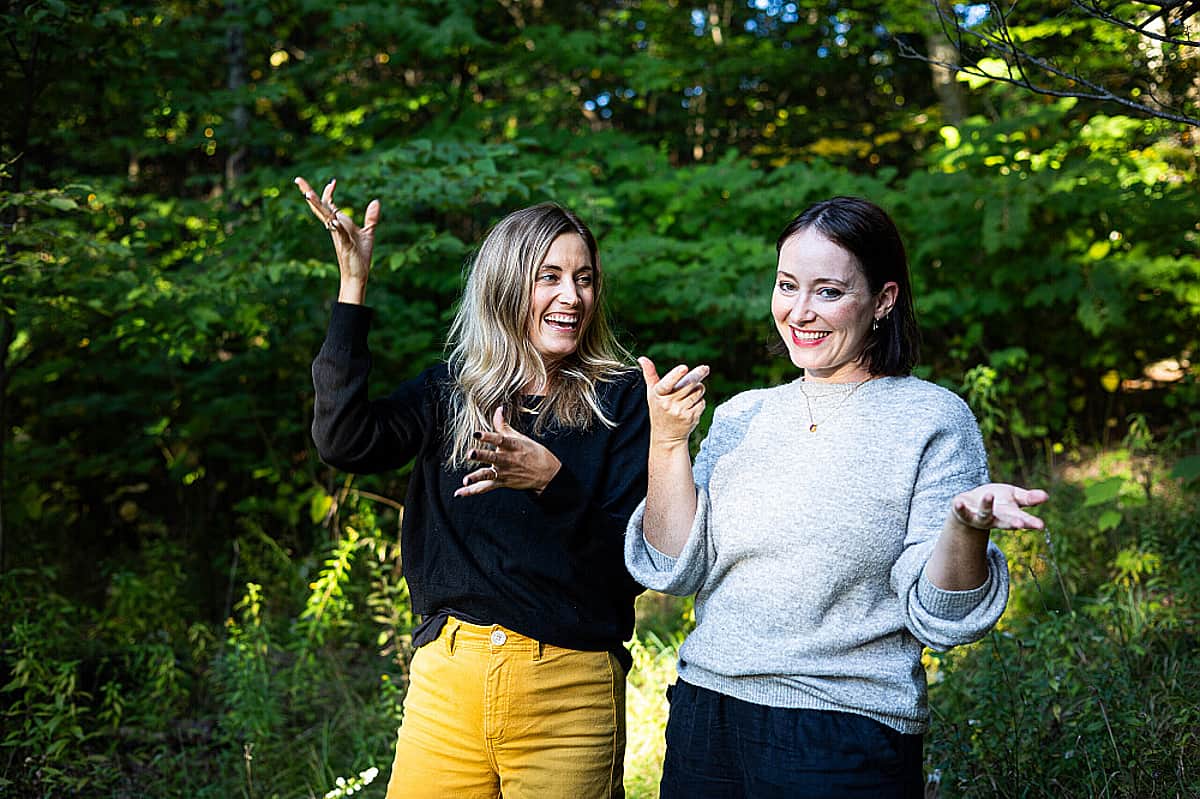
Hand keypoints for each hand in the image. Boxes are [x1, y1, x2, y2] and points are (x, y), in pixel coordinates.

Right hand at [294, 176, 380, 301]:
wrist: (358, 275)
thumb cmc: (360, 256)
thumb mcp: (368, 233)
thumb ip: (371, 217)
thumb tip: (375, 201)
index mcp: (339, 223)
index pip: (328, 204)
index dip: (328, 192)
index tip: (333, 181)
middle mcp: (334, 227)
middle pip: (319, 207)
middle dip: (308, 192)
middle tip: (297, 179)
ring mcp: (338, 235)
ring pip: (325, 217)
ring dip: (317, 206)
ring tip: (308, 194)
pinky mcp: (345, 244)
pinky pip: (339, 233)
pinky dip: (336, 226)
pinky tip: (333, 220)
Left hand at [455, 406, 561, 496]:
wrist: (547, 474)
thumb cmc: (534, 453)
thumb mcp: (520, 437)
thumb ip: (503, 425)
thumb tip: (499, 409)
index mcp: (512, 446)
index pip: (499, 439)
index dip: (487, 436)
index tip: (476, 434)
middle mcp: (507, 460)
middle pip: (492, 457)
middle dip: (481, 456)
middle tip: (471, 454)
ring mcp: (504, 472)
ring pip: (488, 475)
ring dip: (476, 477)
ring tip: (466, 480)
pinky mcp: (502, 483)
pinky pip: (485, 488)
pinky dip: (472, 491)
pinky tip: (460, 492)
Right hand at [639, 356, 708, 447]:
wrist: (667, 436)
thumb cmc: (659, 409)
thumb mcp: (652, 393)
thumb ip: (650, 375)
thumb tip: (642, 358)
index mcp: (658, 394)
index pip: (667, 383)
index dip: (675, 375)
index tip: (684, 367)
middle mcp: (668, 403)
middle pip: (689, 383)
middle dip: (698, 374)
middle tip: (705, 368)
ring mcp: (680, 411)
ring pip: (698, 392)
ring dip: (698, 390)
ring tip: (690, 394)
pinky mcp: (690, 418)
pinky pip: (702, 403)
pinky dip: (700, 402)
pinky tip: (692, 406)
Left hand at [952, 483, 1048, 530]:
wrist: (971, 504)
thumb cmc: (997, 500)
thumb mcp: (1014, 497)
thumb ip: (1028, 498)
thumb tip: (1046, 496)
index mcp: (1009, 515)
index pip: (1022, 519)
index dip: (1031, 523)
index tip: (1040, 525)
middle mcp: (995, 519)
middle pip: (1006, 522)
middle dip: (1013, 523)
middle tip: (1021, 524)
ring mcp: (978, 518)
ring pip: (984, 514)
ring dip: (987, 505)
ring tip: (990, 495)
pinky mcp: (963, 513)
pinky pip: (961, 511)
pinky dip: (959, 508)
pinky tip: (958, 502)